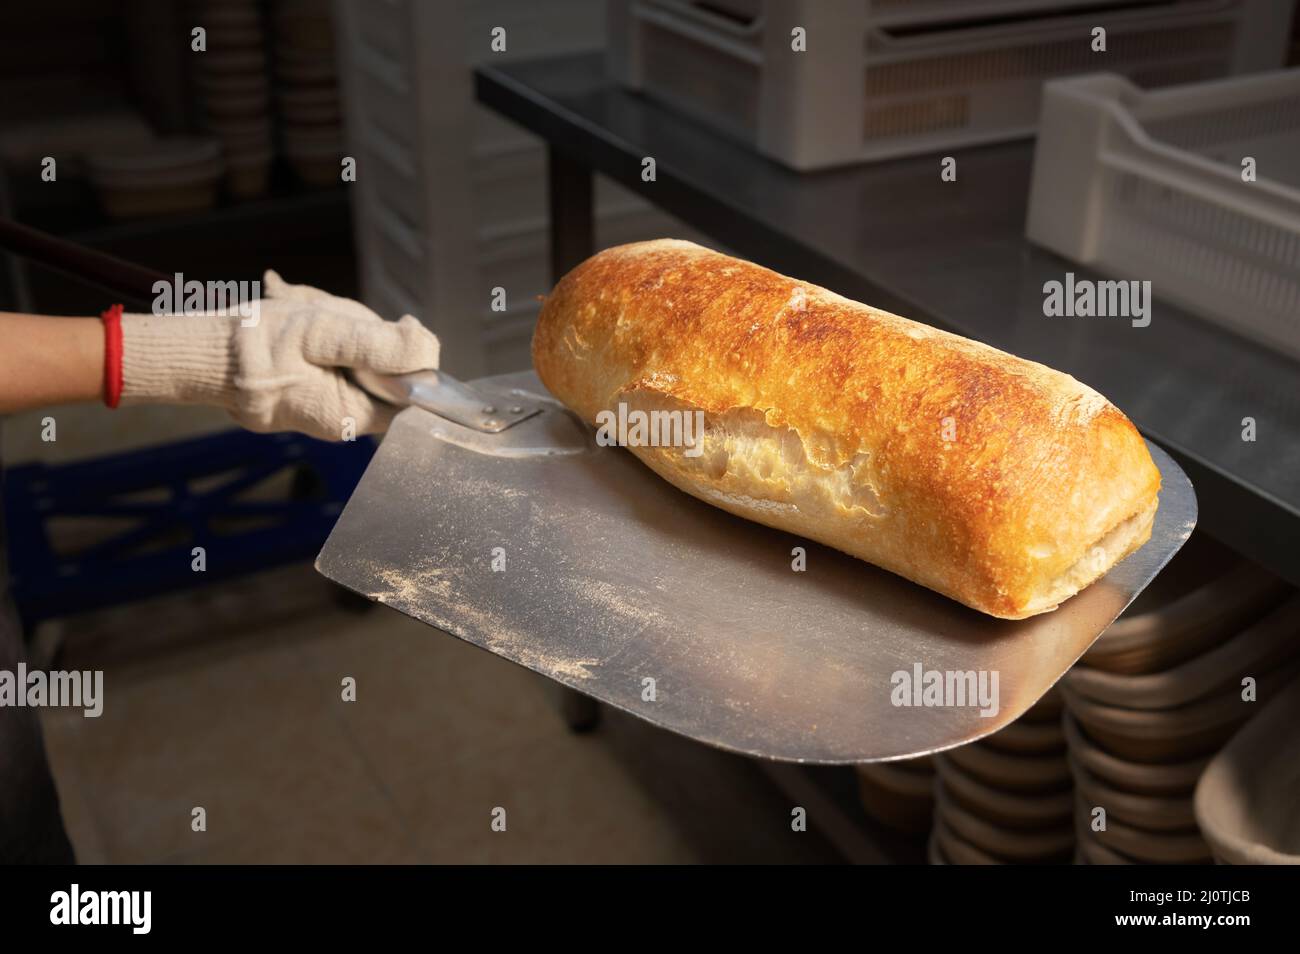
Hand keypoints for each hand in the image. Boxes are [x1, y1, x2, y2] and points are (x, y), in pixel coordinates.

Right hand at [121, 272, 440, 439]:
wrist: (200, 350)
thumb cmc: (257, 344)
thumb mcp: (323, 335)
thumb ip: (378, 346)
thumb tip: (427, 348)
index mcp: (352, 416)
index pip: (411, 395)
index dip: (412, 358)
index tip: (394, 325)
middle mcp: (344, 416)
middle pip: (387, 371)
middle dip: (368, 333)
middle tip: (330, 314)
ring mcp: (328, 398)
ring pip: (360, 355)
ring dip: (341, 322)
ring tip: (302, 308)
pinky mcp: (312, 382)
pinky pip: (336, 351)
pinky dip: (323, 325)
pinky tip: (292, 308)